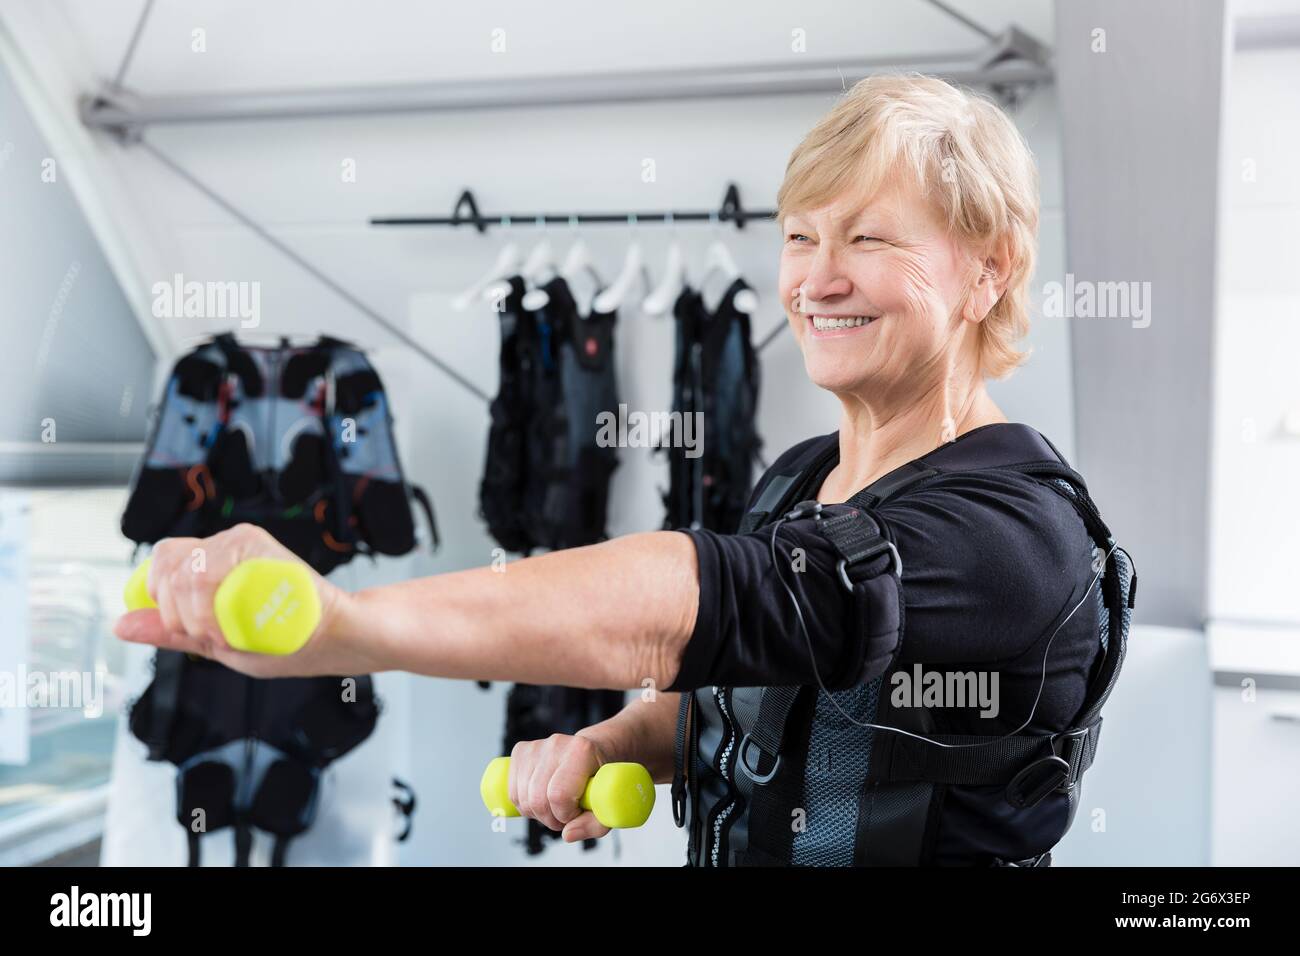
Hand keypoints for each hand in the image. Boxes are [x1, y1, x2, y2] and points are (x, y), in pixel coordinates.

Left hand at [112, 523, 353, 677]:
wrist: (339, 635)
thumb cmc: (288, 641)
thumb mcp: (218, 642)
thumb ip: (170, 632)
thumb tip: (120, 625)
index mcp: (212, 565)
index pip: (161, 562)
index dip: (158, 596)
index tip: (184, 625)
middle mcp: (223, 546)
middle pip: (165, 563)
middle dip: (174, 611)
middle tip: (209, 632)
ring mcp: (239, 543)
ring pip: (183, 572)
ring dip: (195, 614)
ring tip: (227, 631)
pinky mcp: (255, 544)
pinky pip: (206, 571)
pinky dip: (210, 609)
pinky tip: (235, 623)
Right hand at [508, 731, 613, 843]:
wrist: (593, 752)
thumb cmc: (600, 779)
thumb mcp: (607, 804)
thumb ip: (593, 824)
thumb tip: (567, 834)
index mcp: (581, 751)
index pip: (558, 795)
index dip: (565, 815)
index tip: (576, 814)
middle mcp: (556, 744)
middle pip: (537, 799)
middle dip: (550, 818)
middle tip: (566, 814)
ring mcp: (535, 746)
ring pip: (522, 798)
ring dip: (537, 813)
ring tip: (555, 806)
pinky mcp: (520, 751)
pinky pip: (512, 792)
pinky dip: (524, 805)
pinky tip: (541, 798)